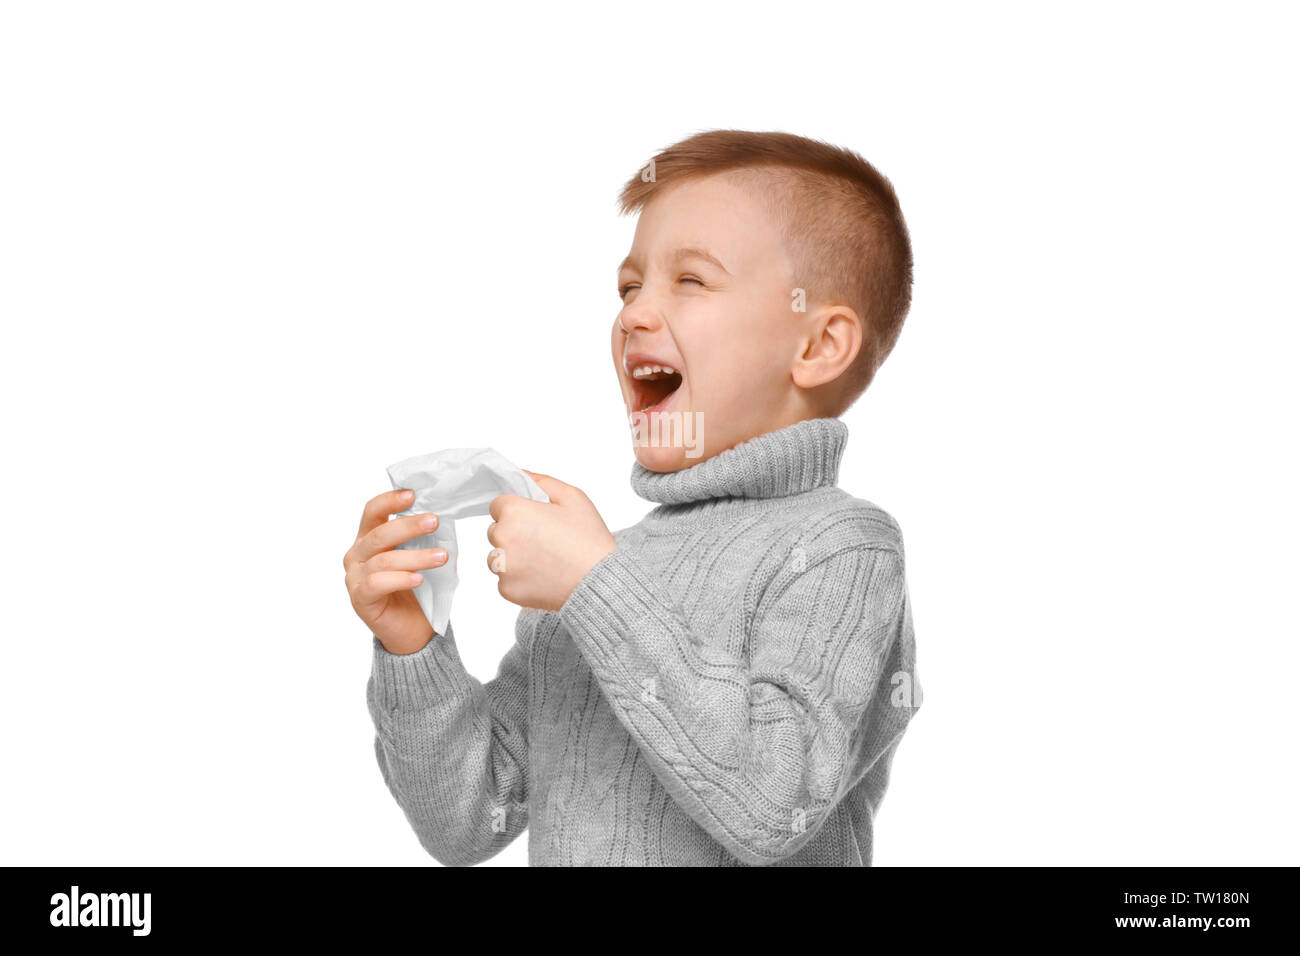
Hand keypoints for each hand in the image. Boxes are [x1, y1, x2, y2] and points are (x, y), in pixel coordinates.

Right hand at [344, 489, 448, 654]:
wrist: (412, 631)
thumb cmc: (417, 591)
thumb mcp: (422, 558)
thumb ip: (425, 539)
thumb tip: (444, 518)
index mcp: (369, 539)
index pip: (373, 512)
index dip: (390, 500)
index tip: (413, 494)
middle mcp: (357, 555)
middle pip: (379, 533)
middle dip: (409, 526)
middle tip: (435, 521)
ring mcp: (354, 577)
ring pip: (383, 560)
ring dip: (415, 556)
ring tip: (441, 557)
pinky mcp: (359, 599)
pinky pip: (376, 583)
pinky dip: (400, 579)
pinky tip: (419, 579)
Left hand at [486, 470, 616, 611]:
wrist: (600, 582)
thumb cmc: (589, 539)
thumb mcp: (572, 497)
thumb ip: (541, 481)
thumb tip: (520, 473)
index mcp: (515, 512)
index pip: (498, 505)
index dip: (518, 510)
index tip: (536, 520)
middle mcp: (502, 539)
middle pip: (495, 530)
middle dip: (514, 532)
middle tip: (544, 540)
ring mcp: (503, 567)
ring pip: (497, 556)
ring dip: (514, 556)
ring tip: (545, 560)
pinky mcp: (507, 590)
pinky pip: (505, 579)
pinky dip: (520, 578)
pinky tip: (543, 575)